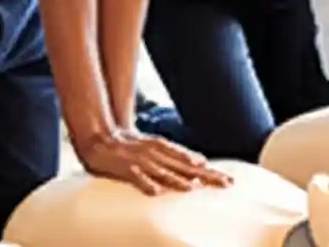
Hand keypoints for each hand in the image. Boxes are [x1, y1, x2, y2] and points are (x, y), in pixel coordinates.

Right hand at [74, 128, 231, 194]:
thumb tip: (200, 160)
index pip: (191, 161)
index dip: (210, 172)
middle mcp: (156, 153)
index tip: (229, 181)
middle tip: (224, 185)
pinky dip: (147, 183)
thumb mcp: (156, 145)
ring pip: (163, 172)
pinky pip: (137, 177)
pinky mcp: (125, 168)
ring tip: (194, 189)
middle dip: (205, 176)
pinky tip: (156, 192)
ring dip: (178, 180)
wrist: (100, 135)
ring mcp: (141, 161)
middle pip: (184, 167)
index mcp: (164, 148)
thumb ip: (176, 154)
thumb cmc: (130, 144)